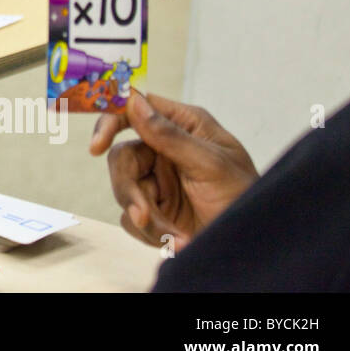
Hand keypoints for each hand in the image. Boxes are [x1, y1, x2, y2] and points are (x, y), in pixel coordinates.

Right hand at [89, 91, 258, 251]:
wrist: (253, 248)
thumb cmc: (245, 198)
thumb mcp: (210, 165)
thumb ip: (170, 135)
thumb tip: (133, 101)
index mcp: (184, 126)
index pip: (136, 109)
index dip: (110, 122)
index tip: (97, 146)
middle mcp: (166, 149)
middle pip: (121, 155)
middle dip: (129, 188)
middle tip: (143, 214)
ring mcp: (160, 181)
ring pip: (123, 188)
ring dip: (144, 217)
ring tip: (173, 237)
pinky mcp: (155, 210)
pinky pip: (131, 217)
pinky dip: (149, 232)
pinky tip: (176, 241)